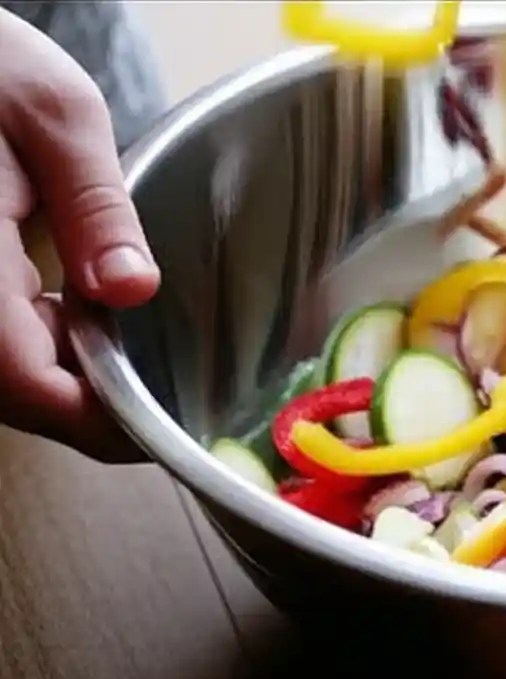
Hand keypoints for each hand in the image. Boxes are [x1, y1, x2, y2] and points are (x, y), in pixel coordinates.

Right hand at [0, 10, 158, 461]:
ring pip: (5, 377)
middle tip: (175, 390)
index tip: (166, 423)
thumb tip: (133, 289)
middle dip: (96, 400)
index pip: (27, 382)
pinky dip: (45, 346)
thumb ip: (95, 207)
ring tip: (137, 348)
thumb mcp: (54, 116)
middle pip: (18, 391)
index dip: (102, 417)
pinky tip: (87, 317)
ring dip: (71, 373)